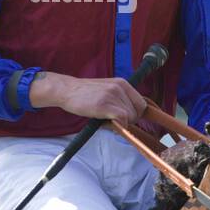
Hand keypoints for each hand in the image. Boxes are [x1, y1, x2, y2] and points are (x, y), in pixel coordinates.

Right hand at [29, 72, 147, 124]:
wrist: (67, 90)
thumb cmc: (86, 94)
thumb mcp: (107, 90)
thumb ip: (121, 99)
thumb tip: (132, 117)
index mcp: (123, 83)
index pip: (141, 103)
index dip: (135, 114)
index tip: (126, 119)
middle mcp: (120, 87)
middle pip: (138, 112)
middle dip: (129, 120)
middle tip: (114, 120)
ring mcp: (112, 95)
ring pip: (130, 117)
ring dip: (121, 123)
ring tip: (106, 119)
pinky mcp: (104, 105)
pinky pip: (122, 120)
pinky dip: (118, 125)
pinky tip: (106, 122)